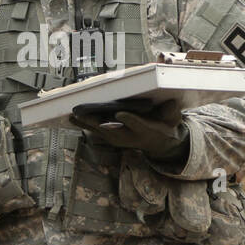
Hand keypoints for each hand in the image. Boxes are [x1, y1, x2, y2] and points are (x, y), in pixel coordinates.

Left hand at [70, 98, 189, 163]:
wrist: (157, 142)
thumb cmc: (165, 125)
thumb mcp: (173, 118)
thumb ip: (171, 111)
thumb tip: (171, 102)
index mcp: (146, 130)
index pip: (138, 124)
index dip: (130, 119)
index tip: (121, 112)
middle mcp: (129, 136)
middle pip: (111, 129)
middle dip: (96, 121)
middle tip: (83, 113)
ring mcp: (118, 138)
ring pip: (99, 130)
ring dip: (85, 123)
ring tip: (72, 114)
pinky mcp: (109, 137)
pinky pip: (94, 131)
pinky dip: (83, 124)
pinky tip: (71, 117)